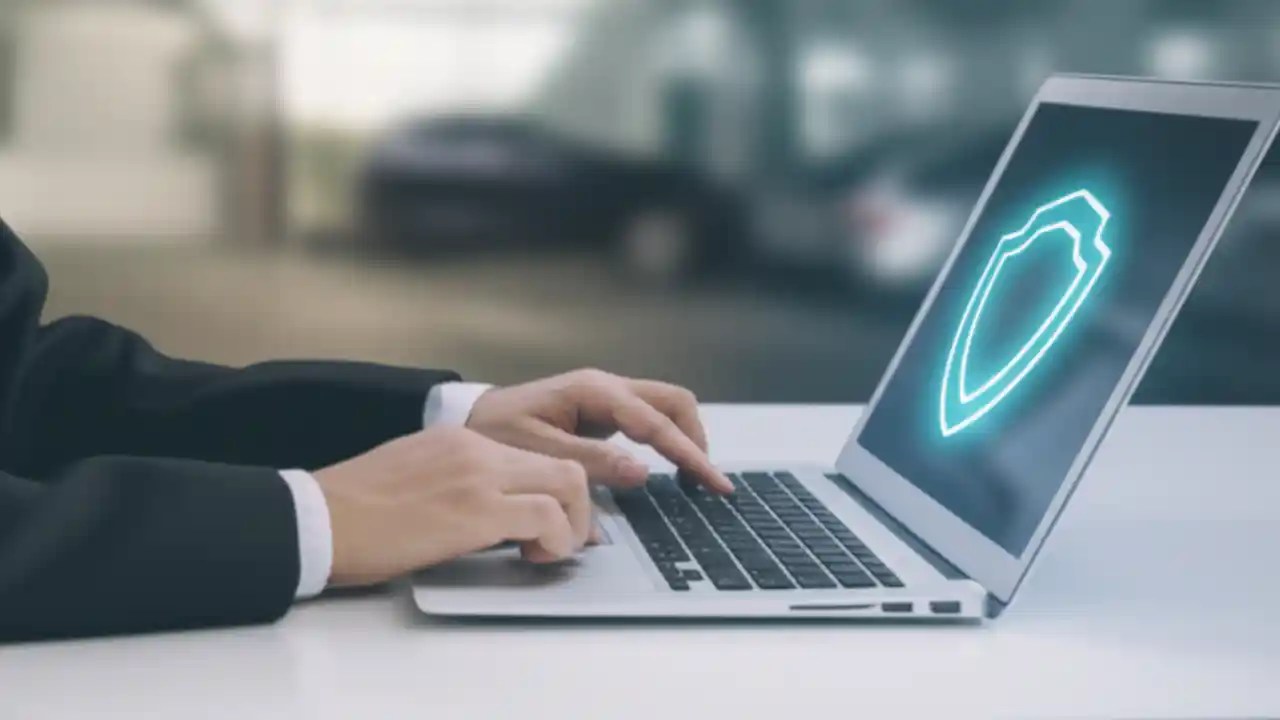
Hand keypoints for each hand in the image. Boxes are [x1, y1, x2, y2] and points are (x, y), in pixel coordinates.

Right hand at [314, 426, 590, 586]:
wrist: (317, 519)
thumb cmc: (353, 513)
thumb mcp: (414, 478)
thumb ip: (459, 483)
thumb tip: (495, 512)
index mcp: (459, 440)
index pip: (534, 454)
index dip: (556, 492)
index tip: (553, 521)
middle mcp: (476, 449)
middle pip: (564, 465)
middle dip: (578, 508)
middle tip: (564, 539)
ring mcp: (479, 476)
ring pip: (567, 484)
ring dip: (572, 525)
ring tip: (549, 551)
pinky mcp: (477, 510)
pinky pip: (546, 517)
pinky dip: (555, 541)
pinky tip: (533, 557)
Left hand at [467, 369, 731, 492]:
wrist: (468, 418)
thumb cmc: (493, 431)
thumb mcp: (537, 451)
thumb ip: (590, 461)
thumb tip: (643, 472)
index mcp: (594, 391)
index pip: (656, 422)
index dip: (689, 453)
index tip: (713, 481)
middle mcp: (606, 388)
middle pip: (673, 402)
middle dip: (696, 439)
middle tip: (708, 481)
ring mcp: (606, 398)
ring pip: (664, 408)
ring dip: (684, 438)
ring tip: (694, 477)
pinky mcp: (601, 411)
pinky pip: (646, 419)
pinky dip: (665, 439)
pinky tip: (669, 467)